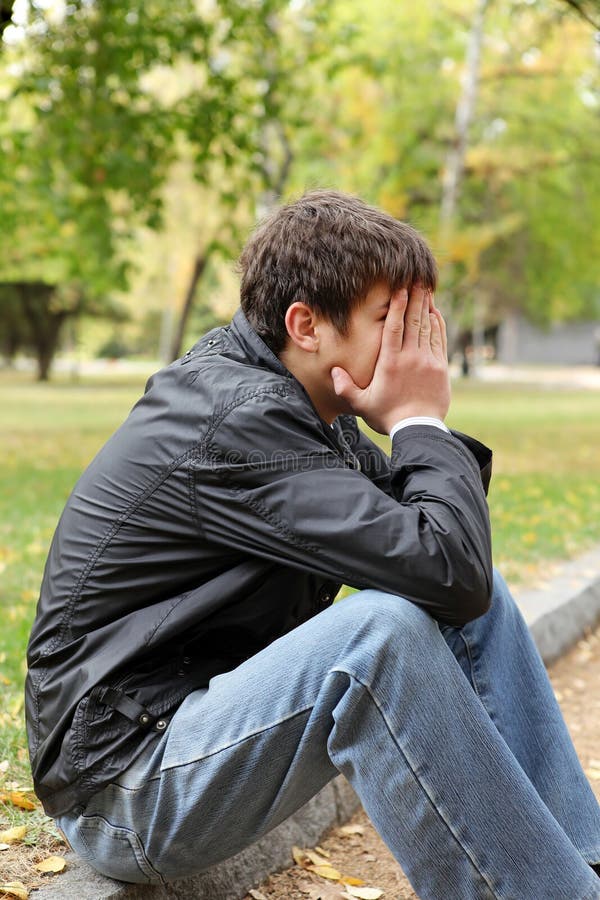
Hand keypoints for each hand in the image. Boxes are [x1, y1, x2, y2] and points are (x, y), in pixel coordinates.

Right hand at [330, 285, 450, 434]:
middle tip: (418, 279)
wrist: (418, 429)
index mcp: (390, 362)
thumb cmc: (388, 417)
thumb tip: (334, 372)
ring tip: (426, 290)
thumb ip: (346, 387)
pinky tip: (435, 314)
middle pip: (413, 321)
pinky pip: (439, 340)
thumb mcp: (362, 404)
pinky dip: (437, 324)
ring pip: (427, 327)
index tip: (400, 288)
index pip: (394, 327)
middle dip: (415, 298)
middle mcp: (410, 357)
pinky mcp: (440, 368)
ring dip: (427, 307)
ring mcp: (428, 361)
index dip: (397, 306)